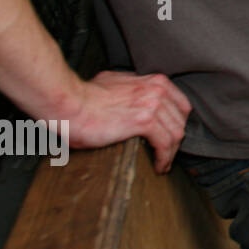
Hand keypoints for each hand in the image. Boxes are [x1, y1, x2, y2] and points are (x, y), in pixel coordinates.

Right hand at [66, 71, 192, 172]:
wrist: (68, 103)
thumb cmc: (83, 97)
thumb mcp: (113, 83)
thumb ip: (130, 89)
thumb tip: (130, 98)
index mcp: (152, 81)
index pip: (180, 104)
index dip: (178, 123)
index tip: (171, 136)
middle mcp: (156, 90)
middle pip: (180, 120)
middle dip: (175, 140)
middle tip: (167, 154)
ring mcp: (152, 105)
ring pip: (175, 134)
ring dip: (171, 153)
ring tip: (163, 164)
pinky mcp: (144, 121)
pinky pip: (165, 144)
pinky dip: (165, 158)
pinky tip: (159, 166)